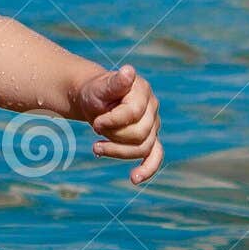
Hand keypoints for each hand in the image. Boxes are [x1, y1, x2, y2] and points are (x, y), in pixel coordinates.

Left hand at [77, 63, 161, 183]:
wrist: (93, 99)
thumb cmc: (94, 91)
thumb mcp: (98, 86)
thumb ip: (114, 82)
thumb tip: (128, 71)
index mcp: (142, 91)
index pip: (133, 114)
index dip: (112, 121)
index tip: (95, 123)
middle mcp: (152, 108)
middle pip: (139, 134)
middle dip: (114, 135)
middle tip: (95, 128)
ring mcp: (153, 124)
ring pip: (143, 147)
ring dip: (117, 151)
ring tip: (96, 148)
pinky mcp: (149, 138)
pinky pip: (155, 156)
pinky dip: (147, 169)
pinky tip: (134, 178)